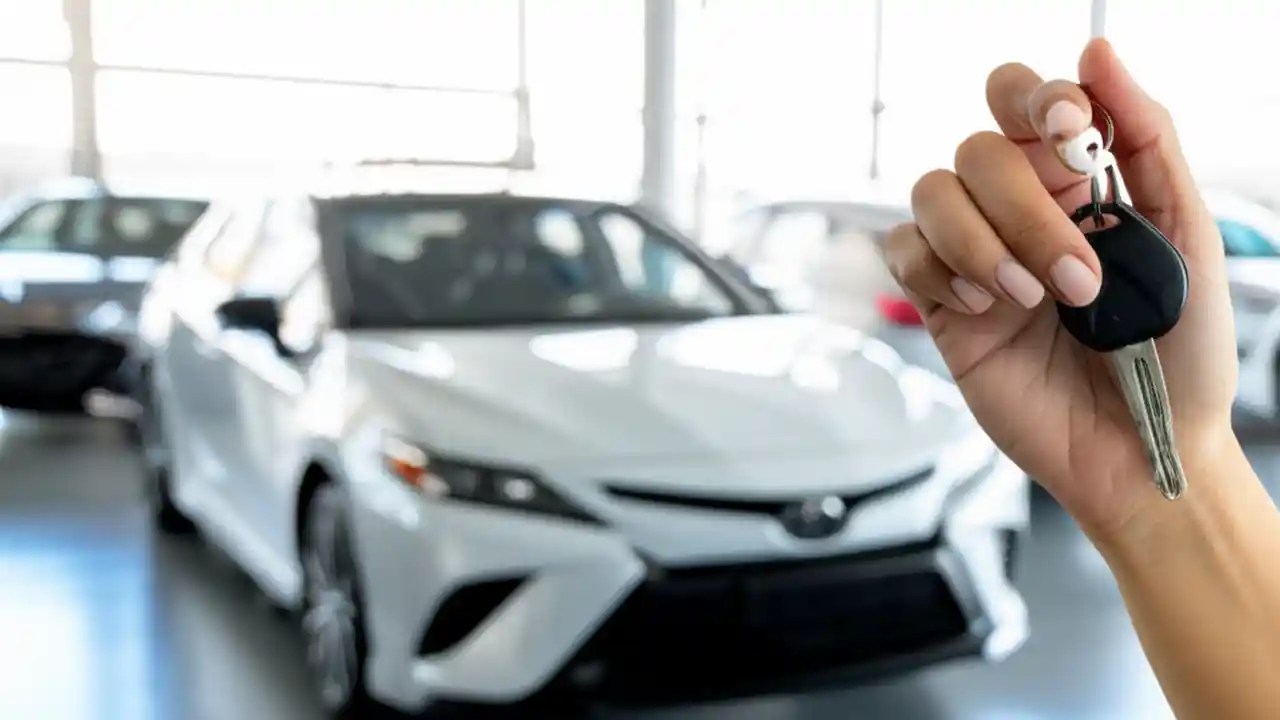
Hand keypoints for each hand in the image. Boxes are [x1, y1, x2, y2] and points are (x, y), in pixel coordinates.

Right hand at [883, 40, 1237, 539]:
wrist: (1142, 451)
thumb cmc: (1181, 353)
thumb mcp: (1188, 236)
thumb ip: (1146, 140)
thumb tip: (1096, 52)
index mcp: (1080, 181)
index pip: (1027, 99)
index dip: (1036, 98)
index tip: (1070, 135)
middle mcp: (1020, 208)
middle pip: (978, 148)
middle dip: (1025, 210)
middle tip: (1077, 279)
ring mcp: (976, 255)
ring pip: (932, 192)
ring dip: (981, 243)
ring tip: (1030, 301)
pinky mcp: (942, 304)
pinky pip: (903, 252)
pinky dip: (939, 272)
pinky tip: (986, 311)